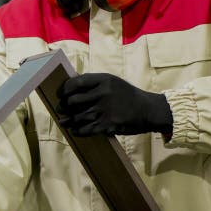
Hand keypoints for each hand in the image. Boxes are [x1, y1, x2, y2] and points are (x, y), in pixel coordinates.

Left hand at [57, 73, 172, 135]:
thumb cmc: (127, 95)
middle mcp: (104, 93)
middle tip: (61, 109)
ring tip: (63, 122)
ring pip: (77, 117)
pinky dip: (77, 131)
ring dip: (67, 121)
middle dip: (64, 106)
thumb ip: (94, 83)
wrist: (149, 110)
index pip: (76, 83)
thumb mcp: (113, 82)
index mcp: (104, 80)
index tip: (60, 95)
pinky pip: (86, 129)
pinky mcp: (108, 124)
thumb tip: (70, 86)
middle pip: (73, 101)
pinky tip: (74, 131)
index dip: (64, 90)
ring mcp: (106, 110)